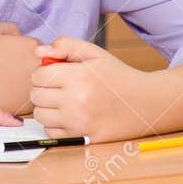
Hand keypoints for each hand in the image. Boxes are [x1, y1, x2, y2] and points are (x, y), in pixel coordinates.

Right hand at [0, 23, 41, 117]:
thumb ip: (12, 29)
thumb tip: (20, 35)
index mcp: (31, 48)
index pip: (45, 47)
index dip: (30, 50)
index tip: (18, 54)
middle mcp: (37, 69)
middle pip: (46, 66)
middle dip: (33, 65)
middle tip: (12, 66)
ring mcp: (34, 89)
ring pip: (40, 84)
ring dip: (30, 81)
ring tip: (8, 79)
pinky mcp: (26, 107)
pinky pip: (32, 99)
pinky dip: (23, 96)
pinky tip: (7, 91)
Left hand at [30, 36, 149, 141]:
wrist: (146, 103)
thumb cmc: (117, 76)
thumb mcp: (94, 53)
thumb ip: (65, 45)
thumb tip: (38, 52)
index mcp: (78, 77)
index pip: (37, 76)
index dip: (43, 73)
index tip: (54, 74)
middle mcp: (76, 101)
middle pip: (36, 96)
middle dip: (43, 89)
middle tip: (58, 87)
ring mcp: (78, 122)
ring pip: (40, 115)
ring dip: (46, 107)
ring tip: (62, 101)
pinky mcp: (82, 138)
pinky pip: (51, 132)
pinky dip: (55, 124)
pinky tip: (68, 115)